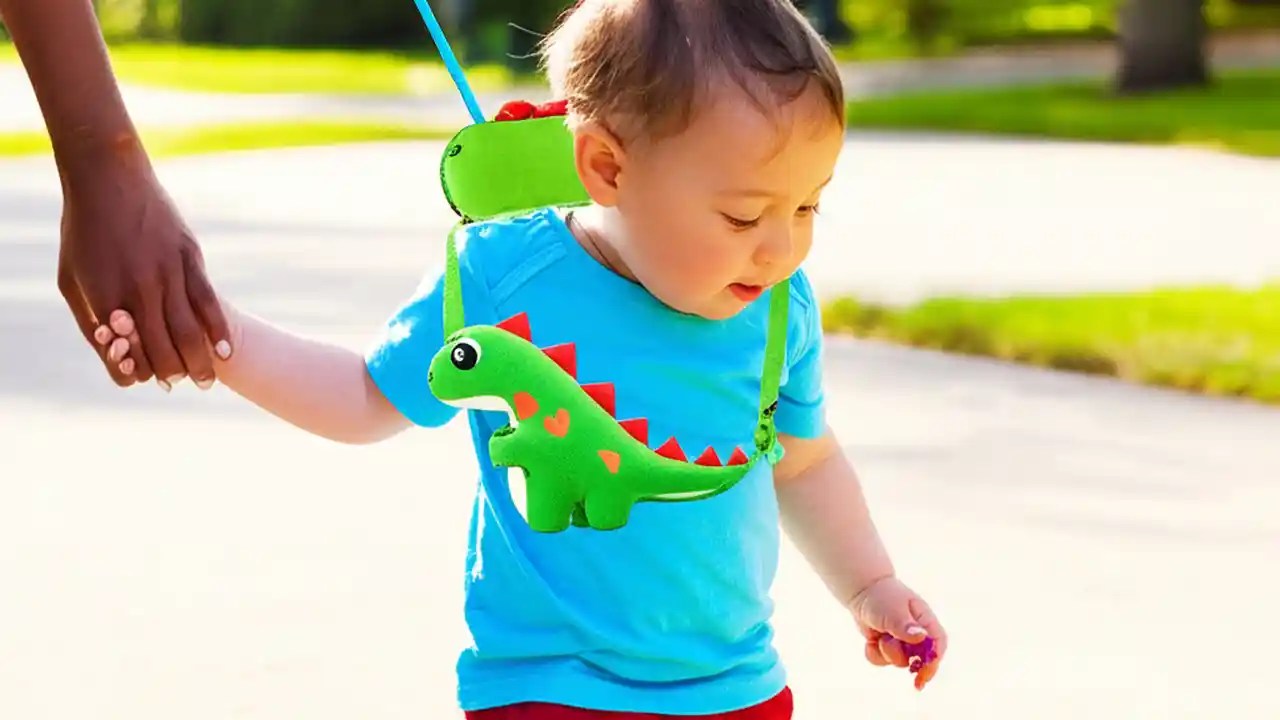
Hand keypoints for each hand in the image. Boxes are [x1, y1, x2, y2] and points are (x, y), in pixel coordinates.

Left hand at [57, 153, 230, 389]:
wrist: (107, 179)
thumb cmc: (84, 232)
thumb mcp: (71, 280)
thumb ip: (91, 319)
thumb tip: (117, 355)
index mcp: (104, 300)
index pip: (127, 357)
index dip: (138, 373)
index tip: (147, 374)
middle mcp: (138, 291)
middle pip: (163, 352)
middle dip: (174, 376)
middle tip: (185, 384)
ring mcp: (168, 273)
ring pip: (189, 333)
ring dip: (201, 364)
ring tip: (208, 381)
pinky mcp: (190, 257)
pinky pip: (208, 302)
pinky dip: (218, 331)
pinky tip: (226, 350)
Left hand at [848, 575, 946, 690]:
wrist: (862, 591)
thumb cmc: (882, 597)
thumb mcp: (892, 610)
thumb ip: (905, 625)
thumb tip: (921, 637)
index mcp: (925, 622)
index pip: (938, 644)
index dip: (934, 661)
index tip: (925, 675)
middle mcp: (917, 634)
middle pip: (920, 658)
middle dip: (906, 660)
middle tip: (900, 662)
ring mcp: (902, 642)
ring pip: (899, 661)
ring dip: (887, 652)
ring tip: (880, 634)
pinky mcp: (887, 647)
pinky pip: (883, 661)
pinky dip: (875, 654)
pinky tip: (871, 641)